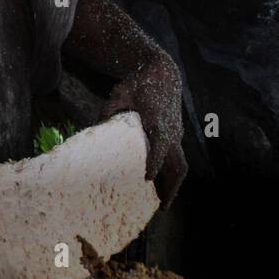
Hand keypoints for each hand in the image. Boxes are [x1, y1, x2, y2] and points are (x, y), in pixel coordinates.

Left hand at [99, 58, 187, 207]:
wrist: (163, 73)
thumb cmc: (140, 82)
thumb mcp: (120, 92)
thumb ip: (110, 108)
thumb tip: (97, 123)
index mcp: (159, 122)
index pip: (160, 147)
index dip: (155, 163)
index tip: (148, 178)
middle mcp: (172, 132)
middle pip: (178, 165)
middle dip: (172, 186)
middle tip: (163, 206)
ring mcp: (176, 134)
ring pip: (181, 165)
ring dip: (174, 184)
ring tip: (162, 202)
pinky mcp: (175, 135)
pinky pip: (177, 159)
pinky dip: (170, 174)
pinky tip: (159, 186)